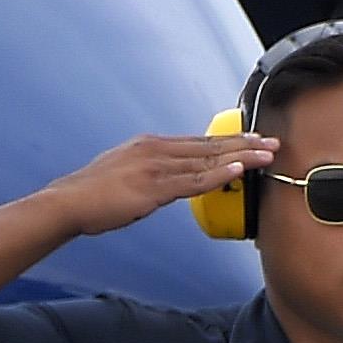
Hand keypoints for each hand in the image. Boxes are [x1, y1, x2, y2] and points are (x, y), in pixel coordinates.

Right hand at [41, 131, 270, 236]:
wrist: (69, 202)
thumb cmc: (95, 194)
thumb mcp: (128, 173)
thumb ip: (154, 173)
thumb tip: (173, 180)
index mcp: (152, 145)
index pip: (199, 141)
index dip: (230, 141)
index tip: (254, 140)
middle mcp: (157, 149)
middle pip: (210, 145)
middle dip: (245, 144)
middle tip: (273, 142)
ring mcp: (156, 166)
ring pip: (207, 160)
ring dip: (241, 157)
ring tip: (267, 155)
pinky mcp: (154, 187)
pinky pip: (193, 181)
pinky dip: (219, 175)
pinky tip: (240, 170)